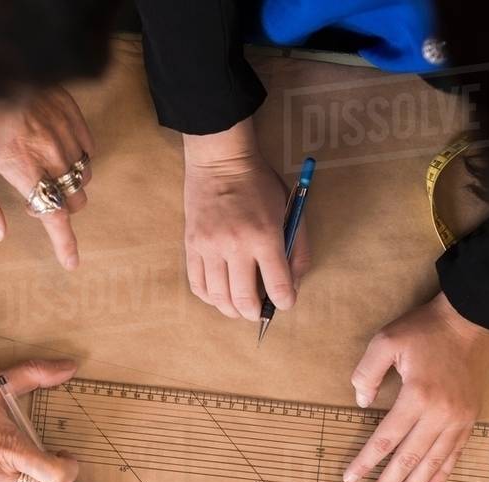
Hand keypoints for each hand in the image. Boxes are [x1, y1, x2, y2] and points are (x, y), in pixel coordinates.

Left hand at [0, 87, 94, 268]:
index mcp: (24, 168)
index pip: (54, 215)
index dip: (64, 243)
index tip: (71, 262)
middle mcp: (50, 151)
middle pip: (74, 198)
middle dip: (62, 208)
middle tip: (40, 201)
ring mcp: (63, 129)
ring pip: (84, 173)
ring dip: (71, 185)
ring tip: (49, 177)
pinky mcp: (69, 110)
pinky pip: (88, 146)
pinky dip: (80, 158)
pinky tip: (62, 154)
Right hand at [183, 117, 310, 319]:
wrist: (221, 162)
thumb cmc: (258, 184)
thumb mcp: (289, 209)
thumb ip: (297, 248)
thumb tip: (292, 283)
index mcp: (265, 236)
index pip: (277, 286)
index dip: (284, 302)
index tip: (285, 303)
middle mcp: (235, 246)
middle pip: (244, 299)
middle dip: (255, 313)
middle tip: (259, 311)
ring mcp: (210, 247)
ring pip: (218, 298)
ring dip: (232, 310)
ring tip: (239, 308)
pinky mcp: (192, 246)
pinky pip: (197, 285)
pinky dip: (210, 298)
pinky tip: (219, 295)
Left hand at [342, 293, 488, 481]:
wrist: (466, 322)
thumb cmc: (422, 331)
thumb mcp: (385, 342)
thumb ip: (366, 373)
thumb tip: (360, 402)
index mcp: (417, 396)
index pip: (385, 439)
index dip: (366, 462)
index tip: (350, 479)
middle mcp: (440, 414)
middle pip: (408, 459)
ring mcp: (458, 419)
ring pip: (432, 463)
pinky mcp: (469, 419)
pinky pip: (454, 454)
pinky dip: (441, 475)